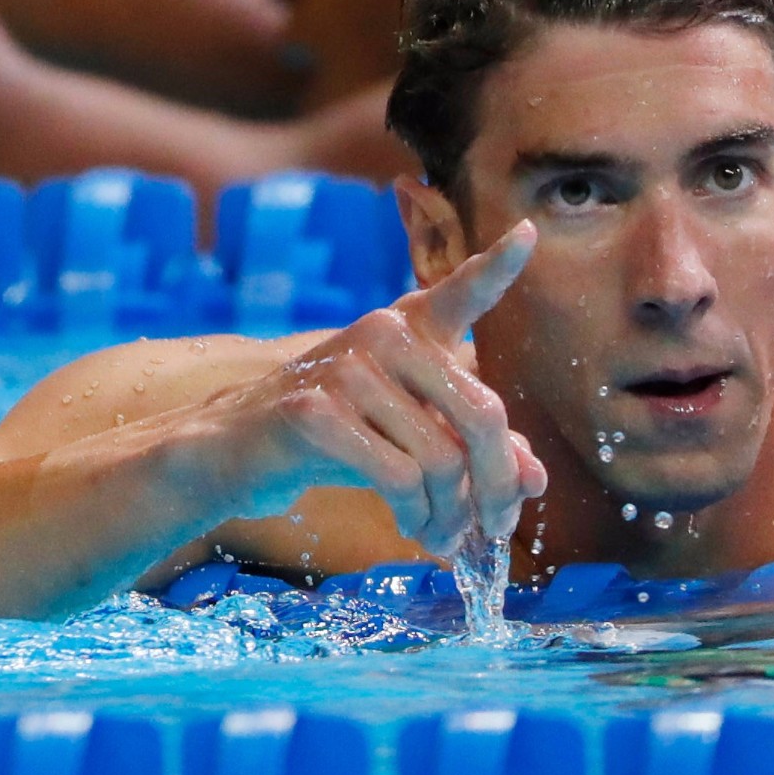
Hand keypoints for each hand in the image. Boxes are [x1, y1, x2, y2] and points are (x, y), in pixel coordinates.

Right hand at [178, 220, 546, 552]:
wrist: (239, 449)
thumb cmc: (339, 437)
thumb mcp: (413, 434)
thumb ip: (475, 448)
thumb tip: (535, 481)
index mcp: (411, 327)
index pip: (460, 293)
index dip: (497, 267)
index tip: (528, 234)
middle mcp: (384, 333)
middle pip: (481, 415)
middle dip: (499, 484)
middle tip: (499, 527)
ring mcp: (349, 367)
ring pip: (442, 459)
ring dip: (454, 514)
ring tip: (448, 540)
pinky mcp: (317, 410)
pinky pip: (398, 478)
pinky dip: (417, 517)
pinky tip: (414, 530)